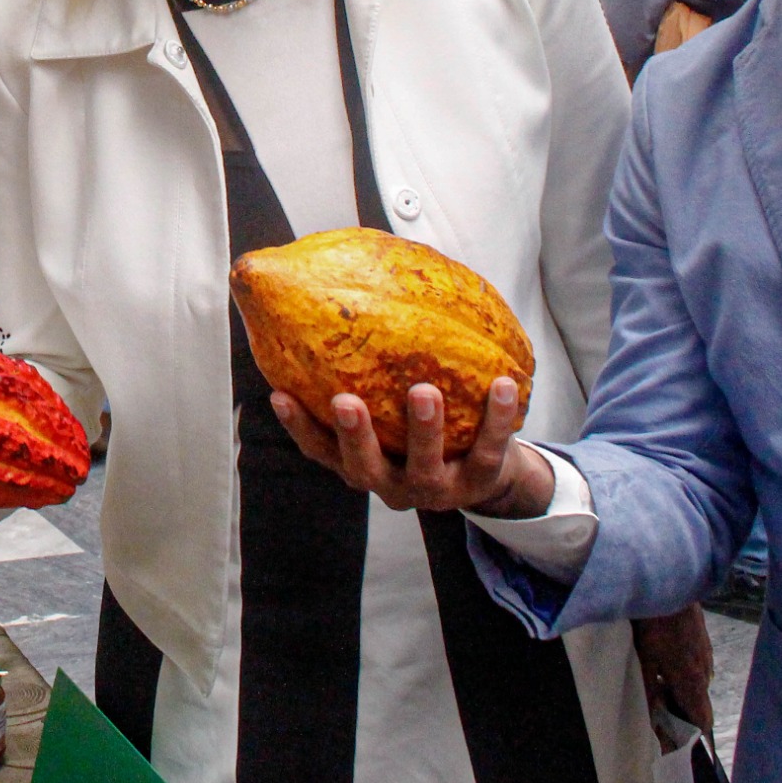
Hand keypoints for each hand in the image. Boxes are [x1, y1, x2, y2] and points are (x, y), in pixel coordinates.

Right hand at [269, 379, 552, 516]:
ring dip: (423, 429)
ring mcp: (434, 488)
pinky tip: (502, 384)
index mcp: (361, 465)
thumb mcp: (388, 410)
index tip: (279, 394)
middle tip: (346, 402)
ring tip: (424, 390)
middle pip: (364, 467)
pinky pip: (488, 451)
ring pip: (424, 465)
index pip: (320, 450)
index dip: (298, 427)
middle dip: (355, 435)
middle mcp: (390, 484)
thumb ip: (365, 372)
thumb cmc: (420, 428)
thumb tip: (336, 294)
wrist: (484, 476)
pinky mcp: (479, 483)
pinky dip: (497, 419)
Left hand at [632, 604, 714, 750]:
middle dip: (681, 711)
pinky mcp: (703, 640)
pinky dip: (684, 672)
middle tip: (657, 709)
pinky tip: (665, 662)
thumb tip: (655, 721)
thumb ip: (651, 690)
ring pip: (697, 682)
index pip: (702, 719)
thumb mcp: (646, 659)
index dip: (690, 733)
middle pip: (698, 702)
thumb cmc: (655, 623)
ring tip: (658, 684)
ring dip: (681, 690)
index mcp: (693, 681)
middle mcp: (705, 670)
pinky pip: (697, 665)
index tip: (674, 738)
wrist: (671, 584)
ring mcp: (706, 653)